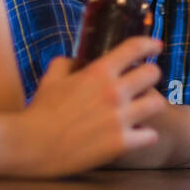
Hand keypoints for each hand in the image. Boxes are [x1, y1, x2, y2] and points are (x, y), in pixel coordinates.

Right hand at [9, 37, 165, 176]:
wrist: (32, 145)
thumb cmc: (39, 111)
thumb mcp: (51, 78)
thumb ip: (66, 63)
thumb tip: (75, 60)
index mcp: (98, 72)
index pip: (134, 48)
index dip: (149, 44)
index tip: (156, 46)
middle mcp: (114, 92)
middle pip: (153, 74)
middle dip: (151, 77)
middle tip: (145, 84)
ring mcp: (119, 118)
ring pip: (157, 104)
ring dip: (151, 105)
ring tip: (143, 110)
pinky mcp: (121, 143)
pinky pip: (150, 134)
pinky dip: (145, 134)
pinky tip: (137, 135)